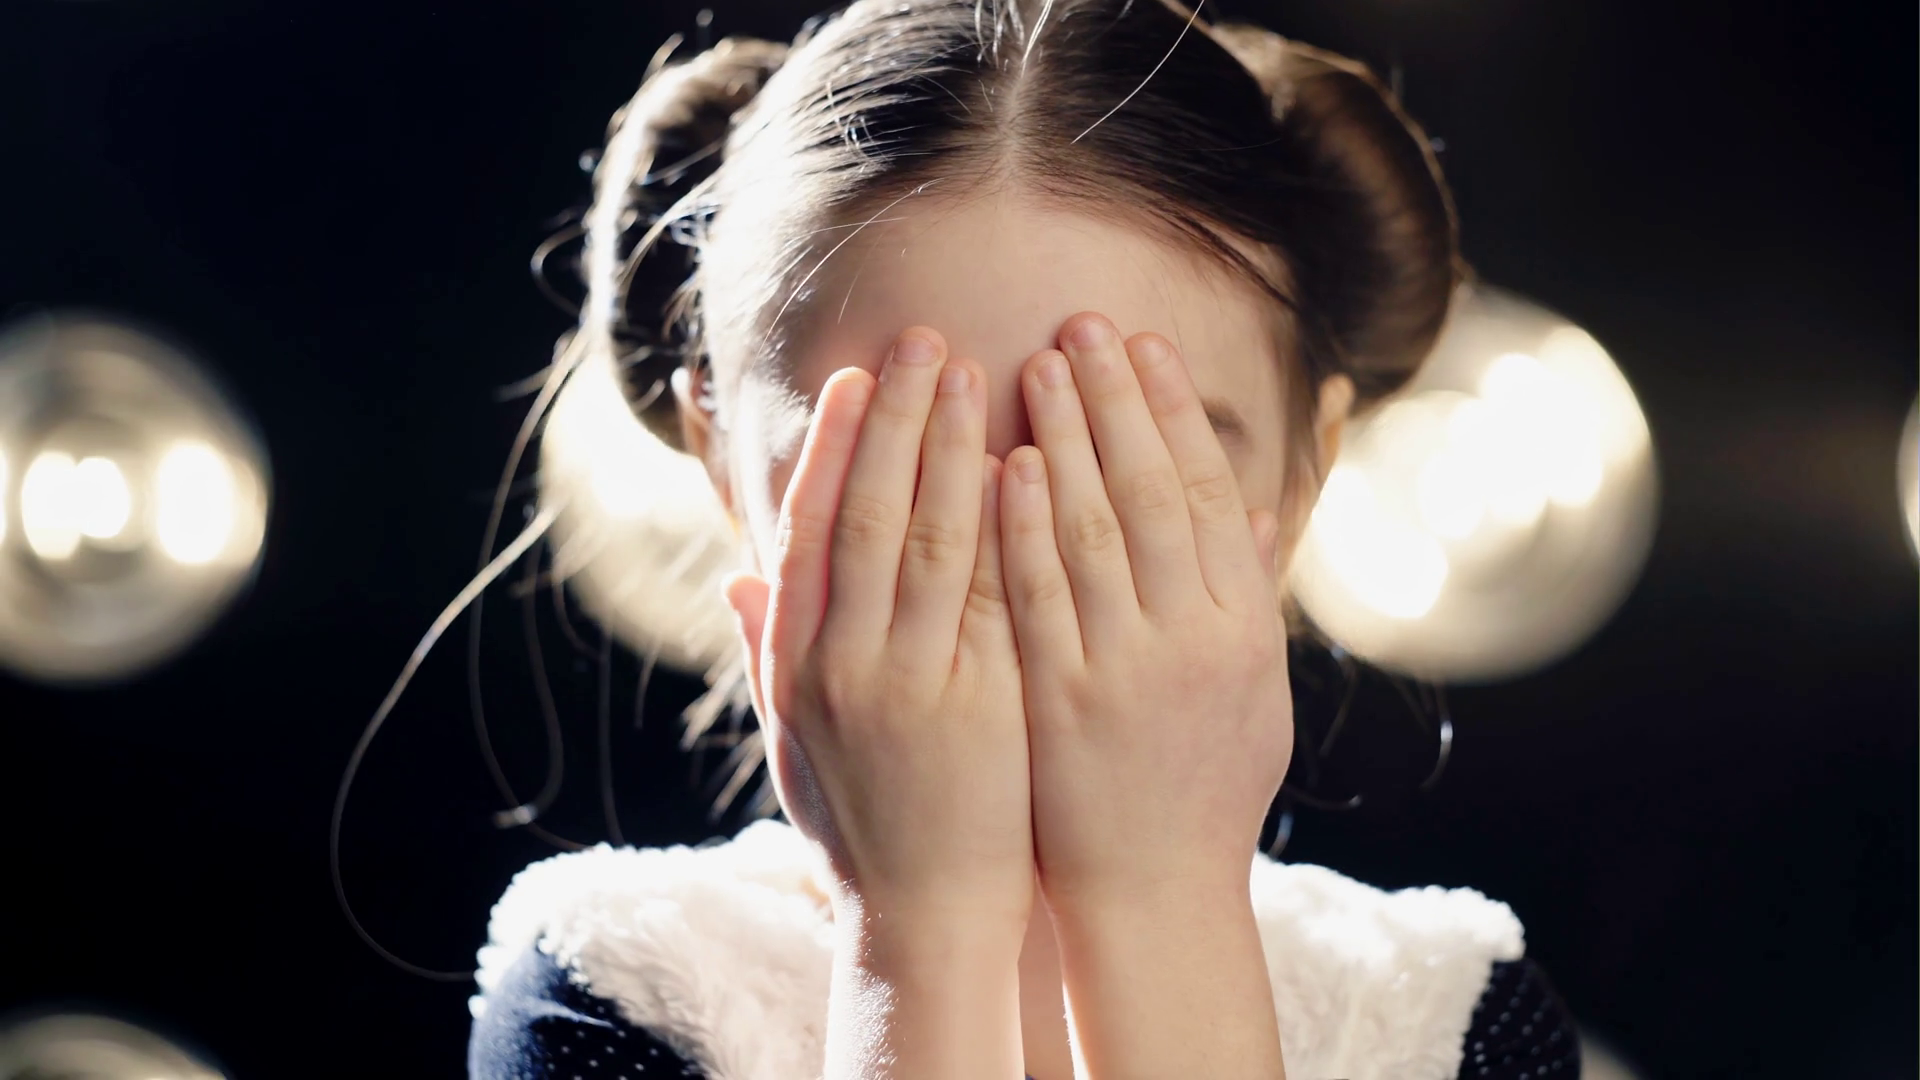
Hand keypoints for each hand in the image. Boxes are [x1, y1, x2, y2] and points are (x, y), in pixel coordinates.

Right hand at [722, 326, 1032, 929]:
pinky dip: (1001, 525)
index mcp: (799, 666)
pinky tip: (1024, 464)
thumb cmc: (862, 823)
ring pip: (929, 543)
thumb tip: (735, 579)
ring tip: (978, 372)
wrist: (924, 914)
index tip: (861, 378)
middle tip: (927, 340)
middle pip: (869, 516)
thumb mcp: (793, 743)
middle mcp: (845, 667)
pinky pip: (990, 595)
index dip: (836, 449)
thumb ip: (768, 656)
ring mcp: (912, 686)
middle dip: (899, 422)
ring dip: (952, 449)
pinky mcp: (978, 707)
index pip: (812, 532)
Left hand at [999, 311, 1292, 912]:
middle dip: (1119, 401)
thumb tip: (1263, 510)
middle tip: (1085, 322)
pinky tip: (1006, 464)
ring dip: (1069, 440)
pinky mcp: (1062, 701)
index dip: (1177, 414)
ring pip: (1099, 529)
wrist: (1156, 893)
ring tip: (1039, 364)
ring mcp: (1129, 669)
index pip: (1212, 494)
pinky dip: (1026, 525)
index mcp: (1245, 629)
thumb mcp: (1252, 692)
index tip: (1145, 346)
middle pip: (1158, 492)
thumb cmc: (1203, 789)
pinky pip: (1041, 596)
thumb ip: (1249, 596)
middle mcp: (1196, 639)